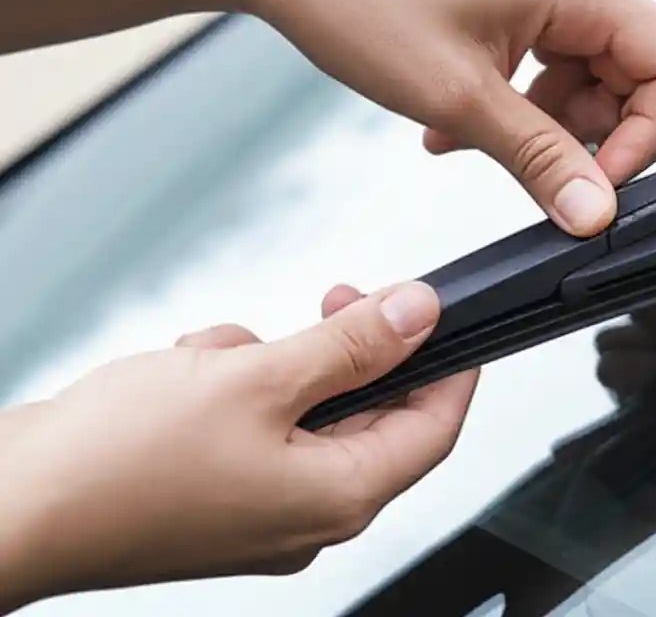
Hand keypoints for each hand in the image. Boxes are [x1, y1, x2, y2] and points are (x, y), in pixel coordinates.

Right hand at [0, 280, 477, 610]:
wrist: (10, 508)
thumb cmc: (117, 463)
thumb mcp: (254, 380)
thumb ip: (349, 346)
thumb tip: (422, 314)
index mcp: (338, 499)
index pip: (435, 429)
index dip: (452, 367)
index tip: (450, 315)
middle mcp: (307, 514)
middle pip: (369, 416)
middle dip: (345, 353)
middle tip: (334, 301)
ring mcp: (260, 507)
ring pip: (305, 407)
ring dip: (272, 363)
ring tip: (216, 358)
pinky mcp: (216, 491)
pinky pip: (255, 421)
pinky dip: (230, 386)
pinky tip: (184, 377)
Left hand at [235, 0, 655, 235]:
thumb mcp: (458, 96)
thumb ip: (540, 159)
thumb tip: (597, 214)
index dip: (655, 135)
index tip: (598, 184)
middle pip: (641, 75)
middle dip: (595, 137)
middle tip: (535, 173)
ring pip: (591, 77)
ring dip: (547, 127)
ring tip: (472, 142)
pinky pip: (548, 64)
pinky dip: (517, 105)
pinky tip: (456, 127)